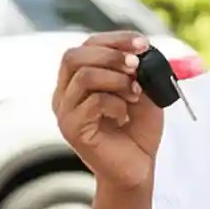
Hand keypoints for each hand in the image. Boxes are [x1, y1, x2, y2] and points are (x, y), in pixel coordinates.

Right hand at [53, 31, 162, 189]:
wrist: (137, 169)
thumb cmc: (138, 130)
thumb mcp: (144, 91)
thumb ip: (141, 68)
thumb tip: (144, 48)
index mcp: (78, 80)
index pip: (86, 45)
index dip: (115, 39)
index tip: (143, 44)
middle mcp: (64, 93)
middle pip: (74, 55)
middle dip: (111, 55)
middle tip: (136, 66)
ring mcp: (65, 111)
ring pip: (85, 75)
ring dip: (118, 80)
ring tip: (135, 95)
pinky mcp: (72, 129)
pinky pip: (93, 102)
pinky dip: (116, 104)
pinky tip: (124, 117)